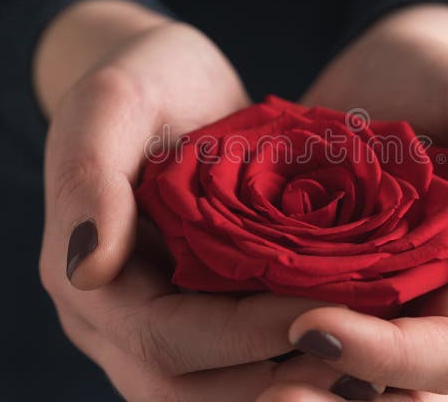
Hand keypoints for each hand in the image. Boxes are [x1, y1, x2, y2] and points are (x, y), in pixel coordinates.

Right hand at [34, 0, 346, 399]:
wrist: (169, 82)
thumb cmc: (141, 78)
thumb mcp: (111, 102)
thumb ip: (87, 179)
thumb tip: (88, 269)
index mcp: (86, 278)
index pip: (165, 338)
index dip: (245, 336)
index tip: (324, 314)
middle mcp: (118, 320)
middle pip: (189, 390)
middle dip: (274, 381)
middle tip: (356, 366)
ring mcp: (161, 320)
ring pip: (217, 389)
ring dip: (288, 383)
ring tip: (361, 372)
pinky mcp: (202, 311)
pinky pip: (241, 362)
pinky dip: (291, 361)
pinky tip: (347, 345)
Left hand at [261, 5, 447, 399]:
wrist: (385, 71)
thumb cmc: (444, 83)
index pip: (445, 354)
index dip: (387, 356)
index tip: (311, 324)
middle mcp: (423, 310)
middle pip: (395, 393)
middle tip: (270, 399)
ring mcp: (368, 303)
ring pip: (345, 383)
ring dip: (302, 394)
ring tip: (243, 394)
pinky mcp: (316, 285)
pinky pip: (294, 338)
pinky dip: (268, 356)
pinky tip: (221, 354)